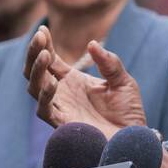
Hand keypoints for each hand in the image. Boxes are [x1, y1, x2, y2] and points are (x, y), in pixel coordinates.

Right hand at [24, 25, 146, 135]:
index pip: (50, 59)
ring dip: (36, 70)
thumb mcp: (123, 81)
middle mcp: (61, 93)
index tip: (43, 29)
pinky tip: (53, 82)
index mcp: (71, 80)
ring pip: (34, 88)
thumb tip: (92, 44)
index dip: (44, 44)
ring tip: (45, 55)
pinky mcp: (62, 123)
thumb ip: (110, 63)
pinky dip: (45, 95)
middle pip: (35, 71)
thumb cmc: (128, 111)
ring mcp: (59, 108)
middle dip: (34, 53)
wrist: (133, 138)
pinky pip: (44, 109)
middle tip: (39, 38)